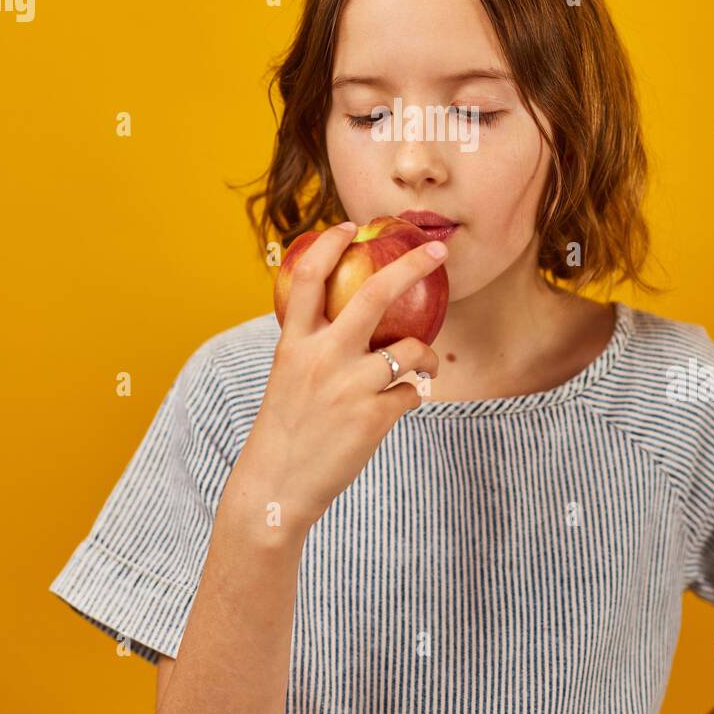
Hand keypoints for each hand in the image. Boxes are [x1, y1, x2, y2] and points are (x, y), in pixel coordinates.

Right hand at [230, 222, 444, 534]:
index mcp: (294, 342)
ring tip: (427, 364)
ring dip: (427, 355)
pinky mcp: (373, 417)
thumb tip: (352, 317)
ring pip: (411, 349)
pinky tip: (403, 403)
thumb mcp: (288, 374)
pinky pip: (412, 392)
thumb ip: (313, 343)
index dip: (331, 243)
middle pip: (374, 293)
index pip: (311, 276)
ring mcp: (349, 386)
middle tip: (438, 251)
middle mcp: (322, 356)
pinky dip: (414, 395)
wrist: (276, 487)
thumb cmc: (285, 428)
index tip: (351, 226)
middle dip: (412, 265)